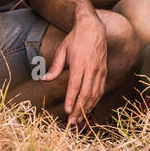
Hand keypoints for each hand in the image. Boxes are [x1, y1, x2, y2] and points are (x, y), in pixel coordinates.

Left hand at [43, 10, 107, 124]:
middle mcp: (91, 68)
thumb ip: (55, 67)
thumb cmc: (75, 39)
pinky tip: (88, 108)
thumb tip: (45, 79)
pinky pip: (100, 90)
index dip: (72, 99)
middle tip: (72, 121)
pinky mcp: (104, 72)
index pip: (76, 85)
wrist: (93, 29)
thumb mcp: (62, 50)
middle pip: (86, 93)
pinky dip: (95, 101)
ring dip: (87, 108)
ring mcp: (100, 71)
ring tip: (79, 119)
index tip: (68, 111)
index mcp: (80, 63)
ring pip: (95, 94)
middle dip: (79, 109)